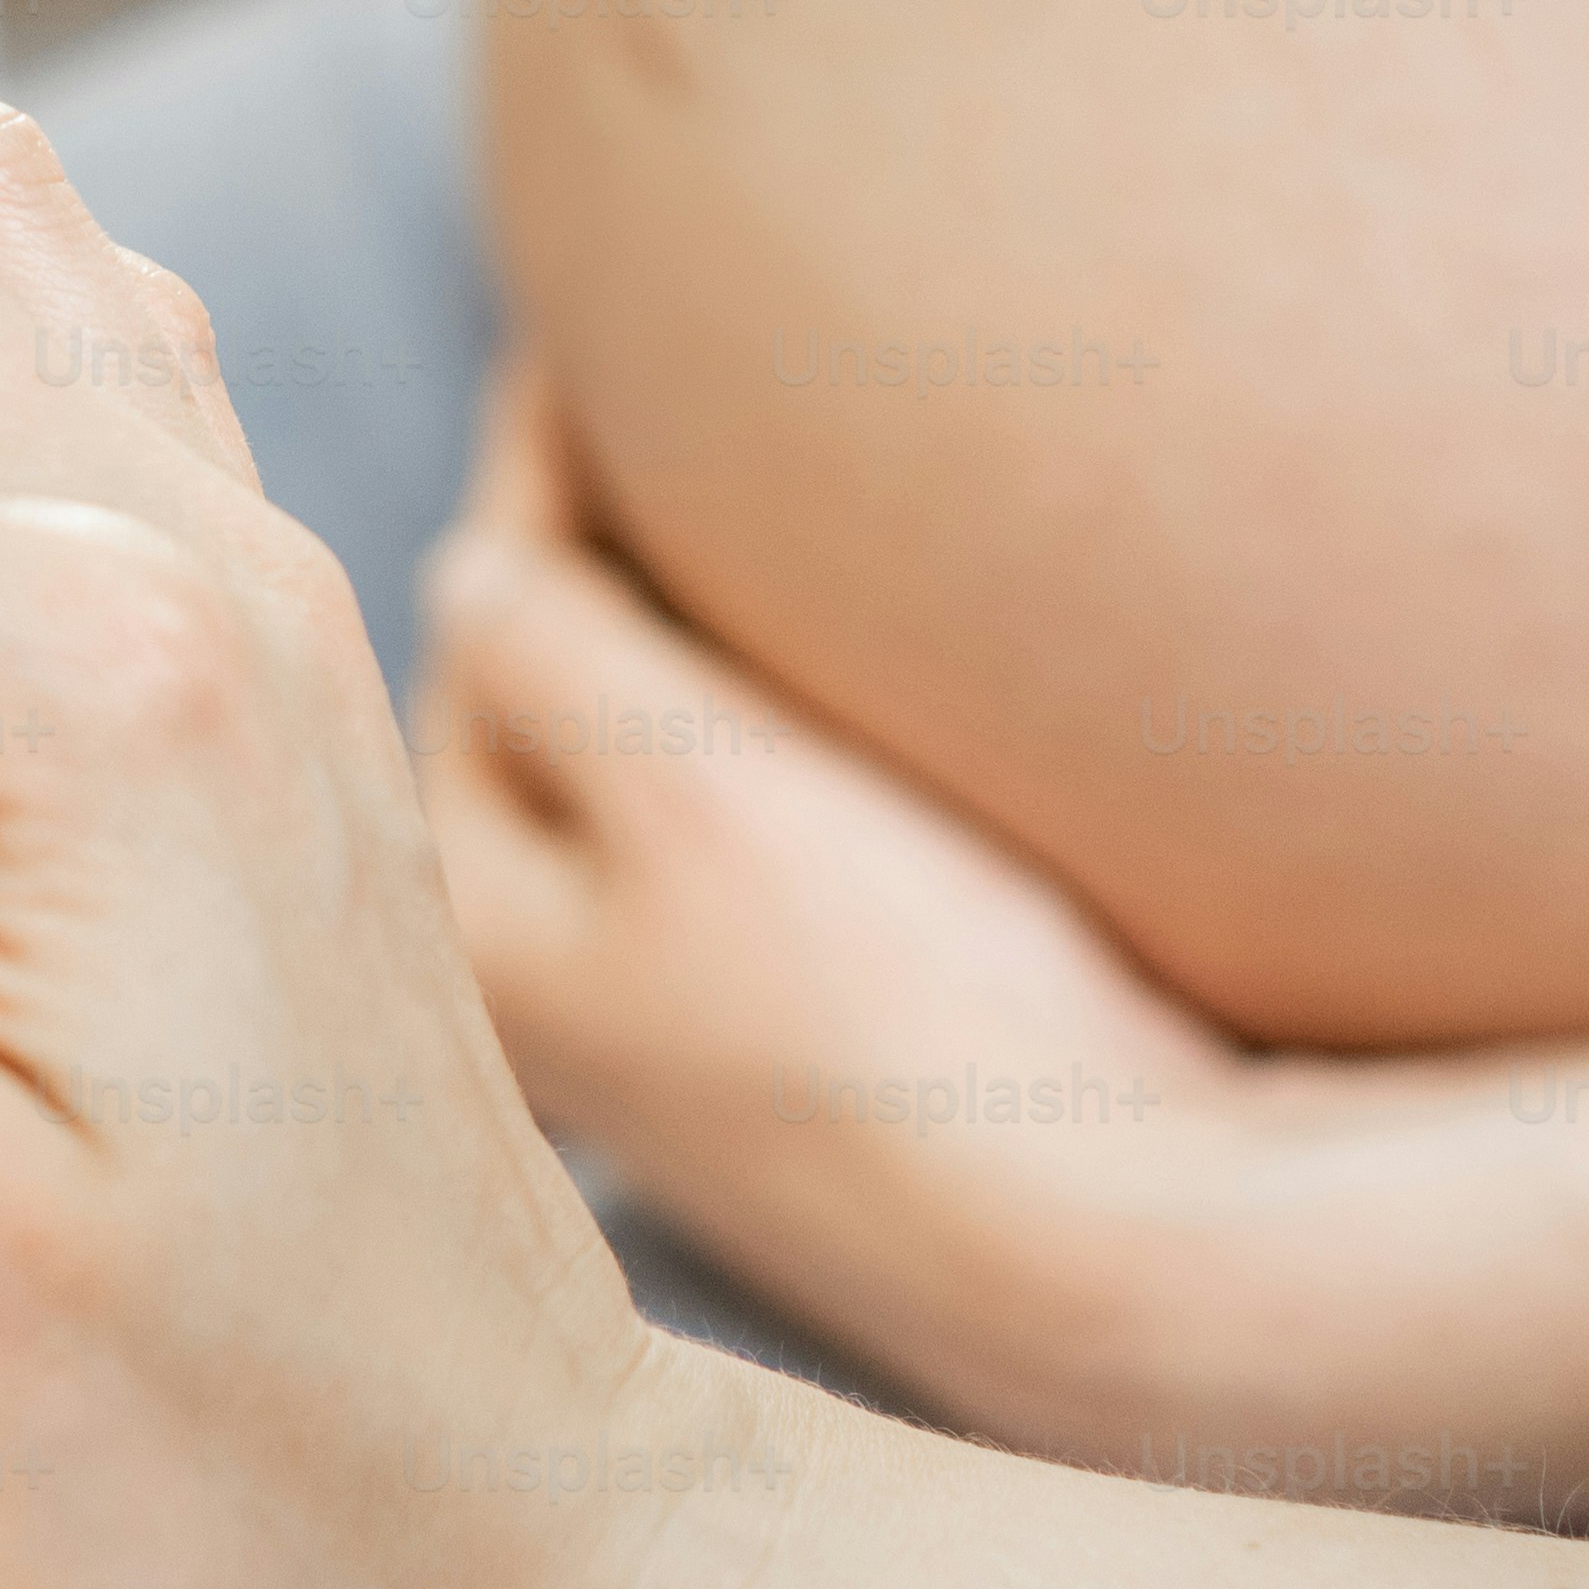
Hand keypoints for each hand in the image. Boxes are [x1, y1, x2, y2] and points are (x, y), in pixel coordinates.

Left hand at [411, 368, 1249, 1458]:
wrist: (1123, 1260)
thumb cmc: (912, 1015)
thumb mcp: (703, 793)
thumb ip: (561, 653)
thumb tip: (465, 559)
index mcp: (481, 921)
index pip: (484, 626)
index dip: (545, 467)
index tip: (596, 328)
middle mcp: (551, 987)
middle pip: (543, 698)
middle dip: (593, 550)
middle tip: (657, 389)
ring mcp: (678, 1027)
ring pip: (643, 767)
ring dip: (681, 641)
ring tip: (744, 510)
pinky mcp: (802, 1051)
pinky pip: (740, 836)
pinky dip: (761, 740)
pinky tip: (843, 696)